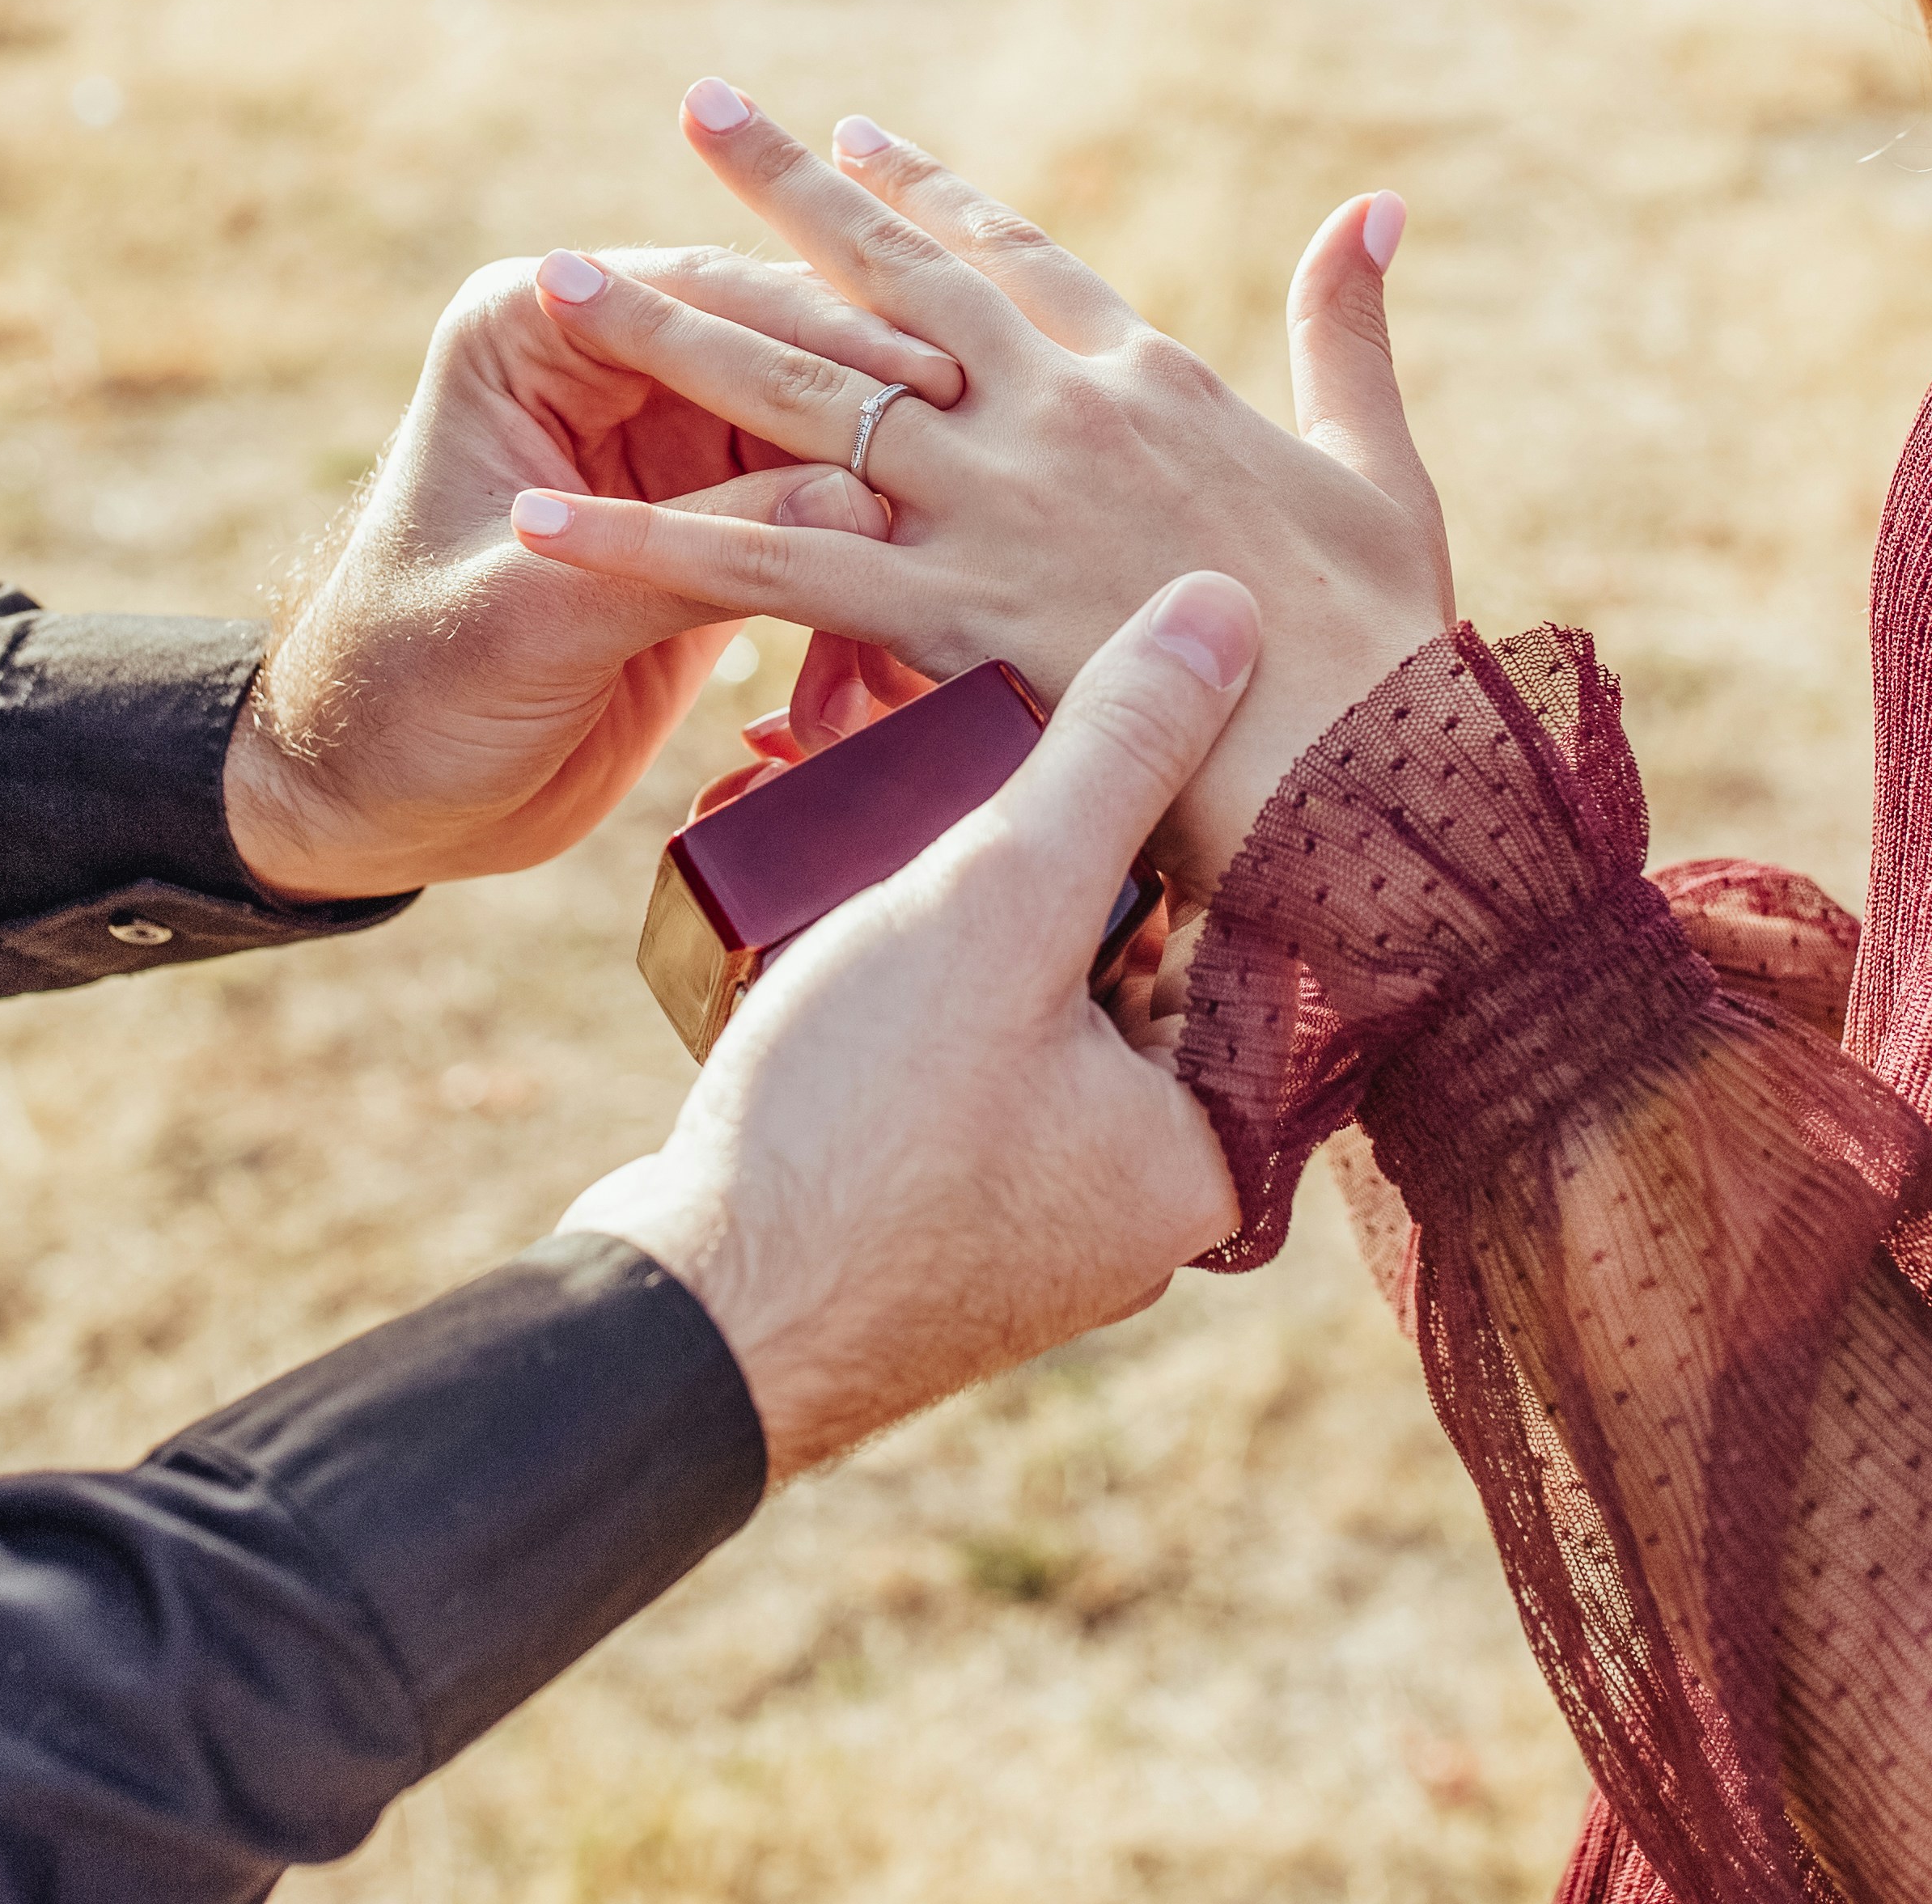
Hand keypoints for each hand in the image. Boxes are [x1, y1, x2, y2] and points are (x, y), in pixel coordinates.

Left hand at [221, 247, 961, 899]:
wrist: (374, 798)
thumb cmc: (406, 688)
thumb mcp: (537, 619)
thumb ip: (692, 553)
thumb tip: (859, 501)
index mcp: (535, 331)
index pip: (703, 296)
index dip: (823, 338)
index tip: (932, 384)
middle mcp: (607, 366)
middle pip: (777, 353)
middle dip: (879, 402)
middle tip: (999, 438)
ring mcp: (664, 448)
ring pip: (815, 435)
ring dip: (888, 485)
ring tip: (995, 521)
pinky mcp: (708, 530)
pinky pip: (816, 520)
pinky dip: (866, 558)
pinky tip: (936, 599)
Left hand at [499, 84, 1452, 889]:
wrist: (1375, 756)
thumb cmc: (1390, 638)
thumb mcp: (1378, 464)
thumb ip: (1352, 330)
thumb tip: (1377, 205)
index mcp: (1144, 377)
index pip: (1008, 257)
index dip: (922, 193)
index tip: (846, 134)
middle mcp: (1050, 413)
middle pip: (884, 280)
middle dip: (778, 193)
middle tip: (696, 107)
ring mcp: (990, 504)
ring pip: (798, 397)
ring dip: (669, 333)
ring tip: (556, 275)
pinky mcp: (942, 606)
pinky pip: (763, 569)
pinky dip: (645, 546)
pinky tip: (542, 521)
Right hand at [560, 574, 1255, 1476]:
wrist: (682, 1324)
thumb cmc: (857, 1125)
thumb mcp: (998, 895)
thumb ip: (1115, 749)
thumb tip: (1228, 605)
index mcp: (1212, 1148)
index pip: (1249, 929)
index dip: (1189, 801)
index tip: (1130, 707)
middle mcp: (1142, 1203)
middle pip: (1137, 968)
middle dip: (1063, 853)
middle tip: (998, 746)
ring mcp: (1032, 1223)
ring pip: (1036, 1011)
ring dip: (977, 913)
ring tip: (909, 810)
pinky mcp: (928, 1221)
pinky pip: (958, 1068)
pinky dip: (920, 989)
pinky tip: (852, 916)